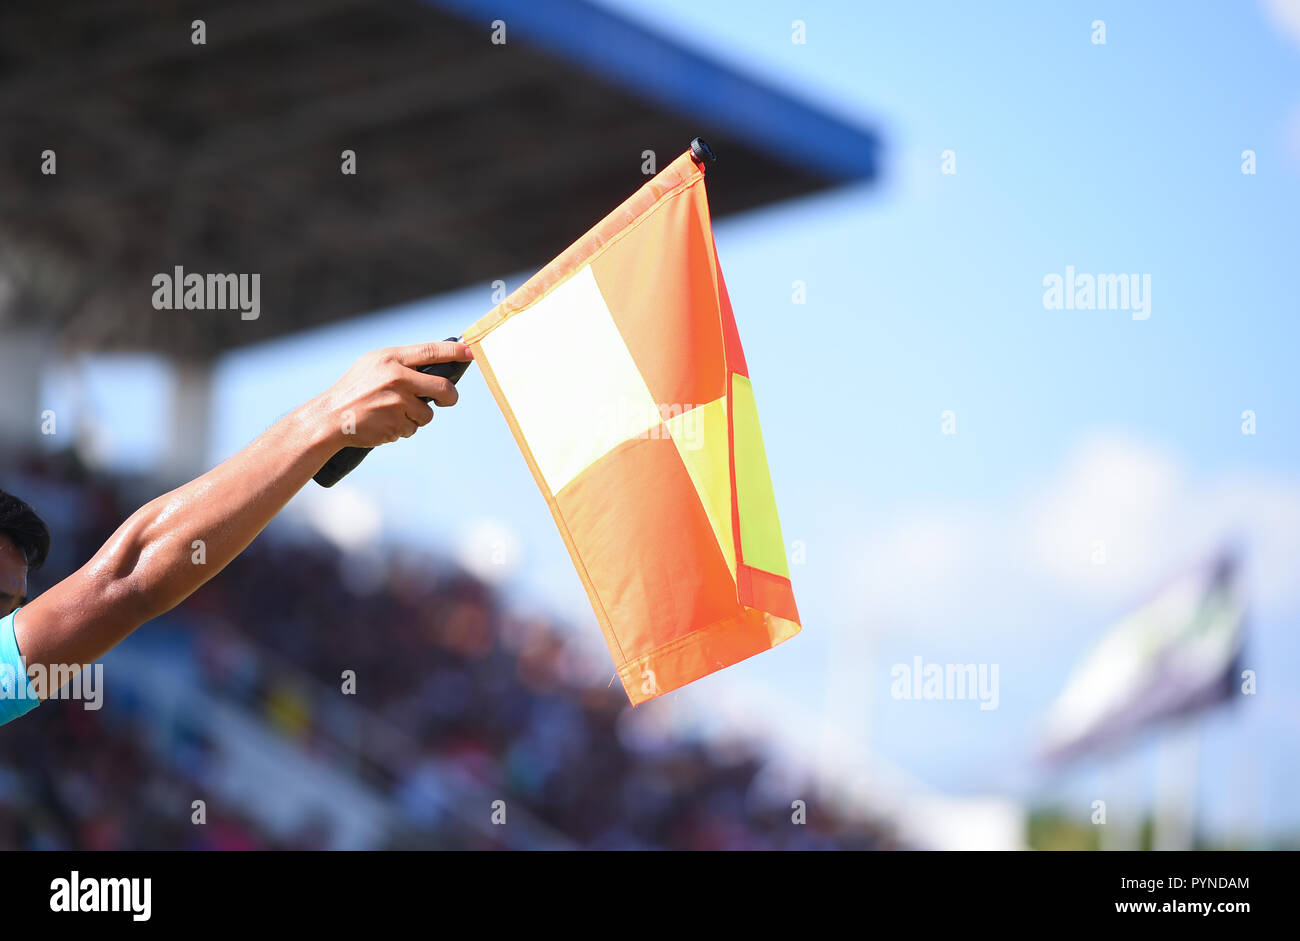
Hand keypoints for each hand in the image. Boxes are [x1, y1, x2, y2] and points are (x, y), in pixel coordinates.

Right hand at [312, 341, 472, 447]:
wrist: (330, 418)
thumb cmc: (355, 389)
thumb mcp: (374, 365)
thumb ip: (403, 362)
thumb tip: (438, 364)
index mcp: (391, 359)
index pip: (431, 351)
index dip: (455, 352)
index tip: (471, 352)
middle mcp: (396, 378)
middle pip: (443, 388)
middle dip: (450, 397)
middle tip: (448, 400)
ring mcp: (397, 403)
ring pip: (428, 414)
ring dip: (417, 417)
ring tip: (393, 413)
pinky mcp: (395, 425)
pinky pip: (412, 429)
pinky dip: (403, 429)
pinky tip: (384, 423)